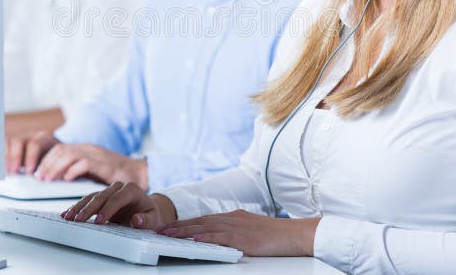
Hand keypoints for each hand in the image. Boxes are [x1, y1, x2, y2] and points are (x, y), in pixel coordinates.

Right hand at [5, 130, 57, 173]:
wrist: (51, 151)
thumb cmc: (52, 159)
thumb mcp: (53, 161)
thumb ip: (47, 167)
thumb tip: (40, 178)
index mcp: (44, 138)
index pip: (34, 144)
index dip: (30, 158)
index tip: (28, 172)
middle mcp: (31, 134)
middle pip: (17, 141)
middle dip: (14, 157)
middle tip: (13, 172)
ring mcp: (20, 136)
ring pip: (7, 142)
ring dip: (5, 158)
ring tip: (6, 171)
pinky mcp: (11, 141)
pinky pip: (2, 145)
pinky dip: (0, 156)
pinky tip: (2, 168)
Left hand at [35, 143, 147, 188]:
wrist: (140, 175)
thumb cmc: (117, 176)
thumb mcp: (93, 171)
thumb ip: (79, 171)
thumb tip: (59, 178)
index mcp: (86, 150)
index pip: (60, 148)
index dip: (47, 160)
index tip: (38, 172)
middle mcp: (90, 149)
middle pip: (61, 150)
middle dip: (47, 163)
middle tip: (40, 178)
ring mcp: (97, 155)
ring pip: (69, 155)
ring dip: (56, 167)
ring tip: (48, 179)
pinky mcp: (105, 164)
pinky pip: (85, 163)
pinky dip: (73, 170)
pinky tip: (67, 178)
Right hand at [61, 181, 176, 228]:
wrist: (146, 212)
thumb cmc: (150, 216)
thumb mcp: (153, 220)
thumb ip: (146, 220)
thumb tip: (137, 220)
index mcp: (133, 190)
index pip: (118, 198)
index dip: (108, 209)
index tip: (99, 220)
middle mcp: (119, 188)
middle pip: (102, 196)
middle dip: (89, 209)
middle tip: (79, 220)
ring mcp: (109, 192)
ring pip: (92, 197)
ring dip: (79, 207)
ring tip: (68, 217)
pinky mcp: (101, 198)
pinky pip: (88, 201)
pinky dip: (78, 207)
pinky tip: (68, 214)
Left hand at [156, 210, 319, 255]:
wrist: (296, 234)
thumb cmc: (276, 235)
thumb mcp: (251, 229)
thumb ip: (233, 231)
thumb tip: (216, 237)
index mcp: (233, 216)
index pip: (203, 219)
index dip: (184, 223)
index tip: (168, 227)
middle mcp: (232, 218)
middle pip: (199, 221)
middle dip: (177, 226)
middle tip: (159, 230)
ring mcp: (238, 227)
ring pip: (205, 227)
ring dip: (184, 231)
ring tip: (167, 234)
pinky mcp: (245, 238)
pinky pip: (222, 237)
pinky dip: (206, 237)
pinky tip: (195, 239)